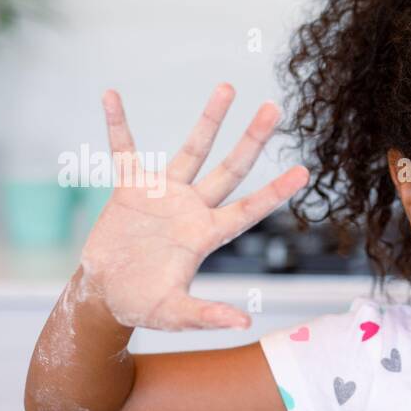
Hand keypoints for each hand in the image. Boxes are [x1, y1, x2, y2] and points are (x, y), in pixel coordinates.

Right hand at [80, 84, 307, 330]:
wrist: (106, 296)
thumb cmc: (144, 307)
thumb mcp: (176, 315)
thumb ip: (207, 316)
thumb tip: (243, 324)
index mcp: (208, 236)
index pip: (249, 209)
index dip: (275, 192)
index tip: (304, 170)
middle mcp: (193, 209)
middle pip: (231, 168)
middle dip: (252, 139)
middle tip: (275, 108)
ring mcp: (164, 195)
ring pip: (192, 149)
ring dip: (209, 119)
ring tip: (228, 86)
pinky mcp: (130, 190)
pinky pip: (123, 150)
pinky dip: (116, 125)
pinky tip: (111, 96)